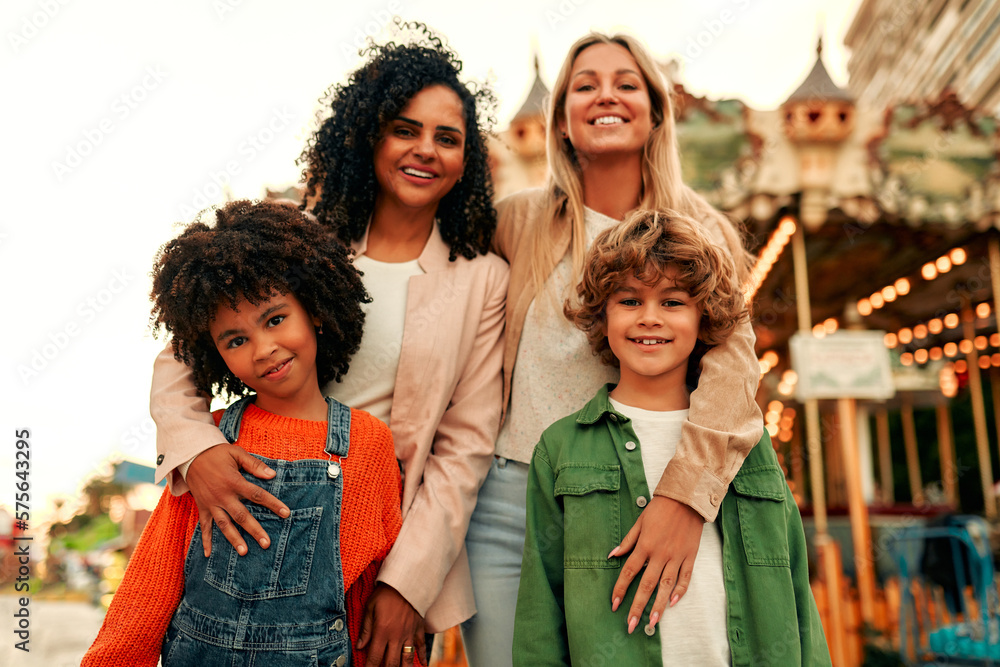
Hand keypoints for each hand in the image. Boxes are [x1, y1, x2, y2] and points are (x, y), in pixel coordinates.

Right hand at [186, 443, 289, 556]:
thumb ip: (254, 465)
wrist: (190, 455)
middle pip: (241, 516)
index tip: (286, 513)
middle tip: (266, 544)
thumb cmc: (217, 453)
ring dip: (234, 539)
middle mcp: (223, 496)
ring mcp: (211, 503)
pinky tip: (209, 554)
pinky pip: (204, 526)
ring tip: (244, 552)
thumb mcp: (236, 453)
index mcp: (234, 482)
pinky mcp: (202, 507)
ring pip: (224, 524)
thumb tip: (273, 475)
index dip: (273, 504)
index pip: (257, 495)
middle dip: (254, 531)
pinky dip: (206, 540)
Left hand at [357, 584, 425, 666]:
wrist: (407, 581)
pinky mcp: (418, 629)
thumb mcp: (370, 608)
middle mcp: (396, 636)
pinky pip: (421, 646)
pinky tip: (422, 664)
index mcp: (382, 632)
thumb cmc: (385, 593)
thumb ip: (366, 629)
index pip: (375, 658)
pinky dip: (422, 656)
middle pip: (392, 663)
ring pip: (407, 658)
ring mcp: (409, 634)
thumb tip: (359, 646)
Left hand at [609, 495, 703, 633]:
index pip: (629, 571)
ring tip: (652, 623)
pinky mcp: (690, 556)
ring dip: (658, 606)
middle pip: (646, 585)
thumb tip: (612, 554)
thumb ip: (627, 541)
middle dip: (637, 607)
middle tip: (631, 625)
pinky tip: (672, 603)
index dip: (620, 589)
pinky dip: (680, 591)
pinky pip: (685, 578)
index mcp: (645, 545)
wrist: (686, 499)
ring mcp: (676, 556)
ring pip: (666, 586)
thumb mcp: (640, 522)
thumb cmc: (660, 509)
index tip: (614, 604)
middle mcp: (660, 554)